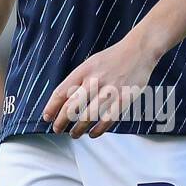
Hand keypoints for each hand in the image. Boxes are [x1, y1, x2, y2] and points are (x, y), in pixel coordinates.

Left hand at [42, 30, 159, 137]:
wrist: (138, 51)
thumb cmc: (113, 58)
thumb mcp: (90, 63)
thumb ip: (78, 79)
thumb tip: (64, 99)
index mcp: (84, 71)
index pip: (61, 92)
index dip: (51, 107)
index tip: (47, 117)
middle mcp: (94, 81)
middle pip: (71, 107)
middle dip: (61, 122)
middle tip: (57, 129)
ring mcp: (109, 91)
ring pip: (88, 117)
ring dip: (78, 129)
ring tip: (73, 134)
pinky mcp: (123, 99)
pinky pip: (107, 120)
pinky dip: (98, 130)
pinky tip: (92, 134)